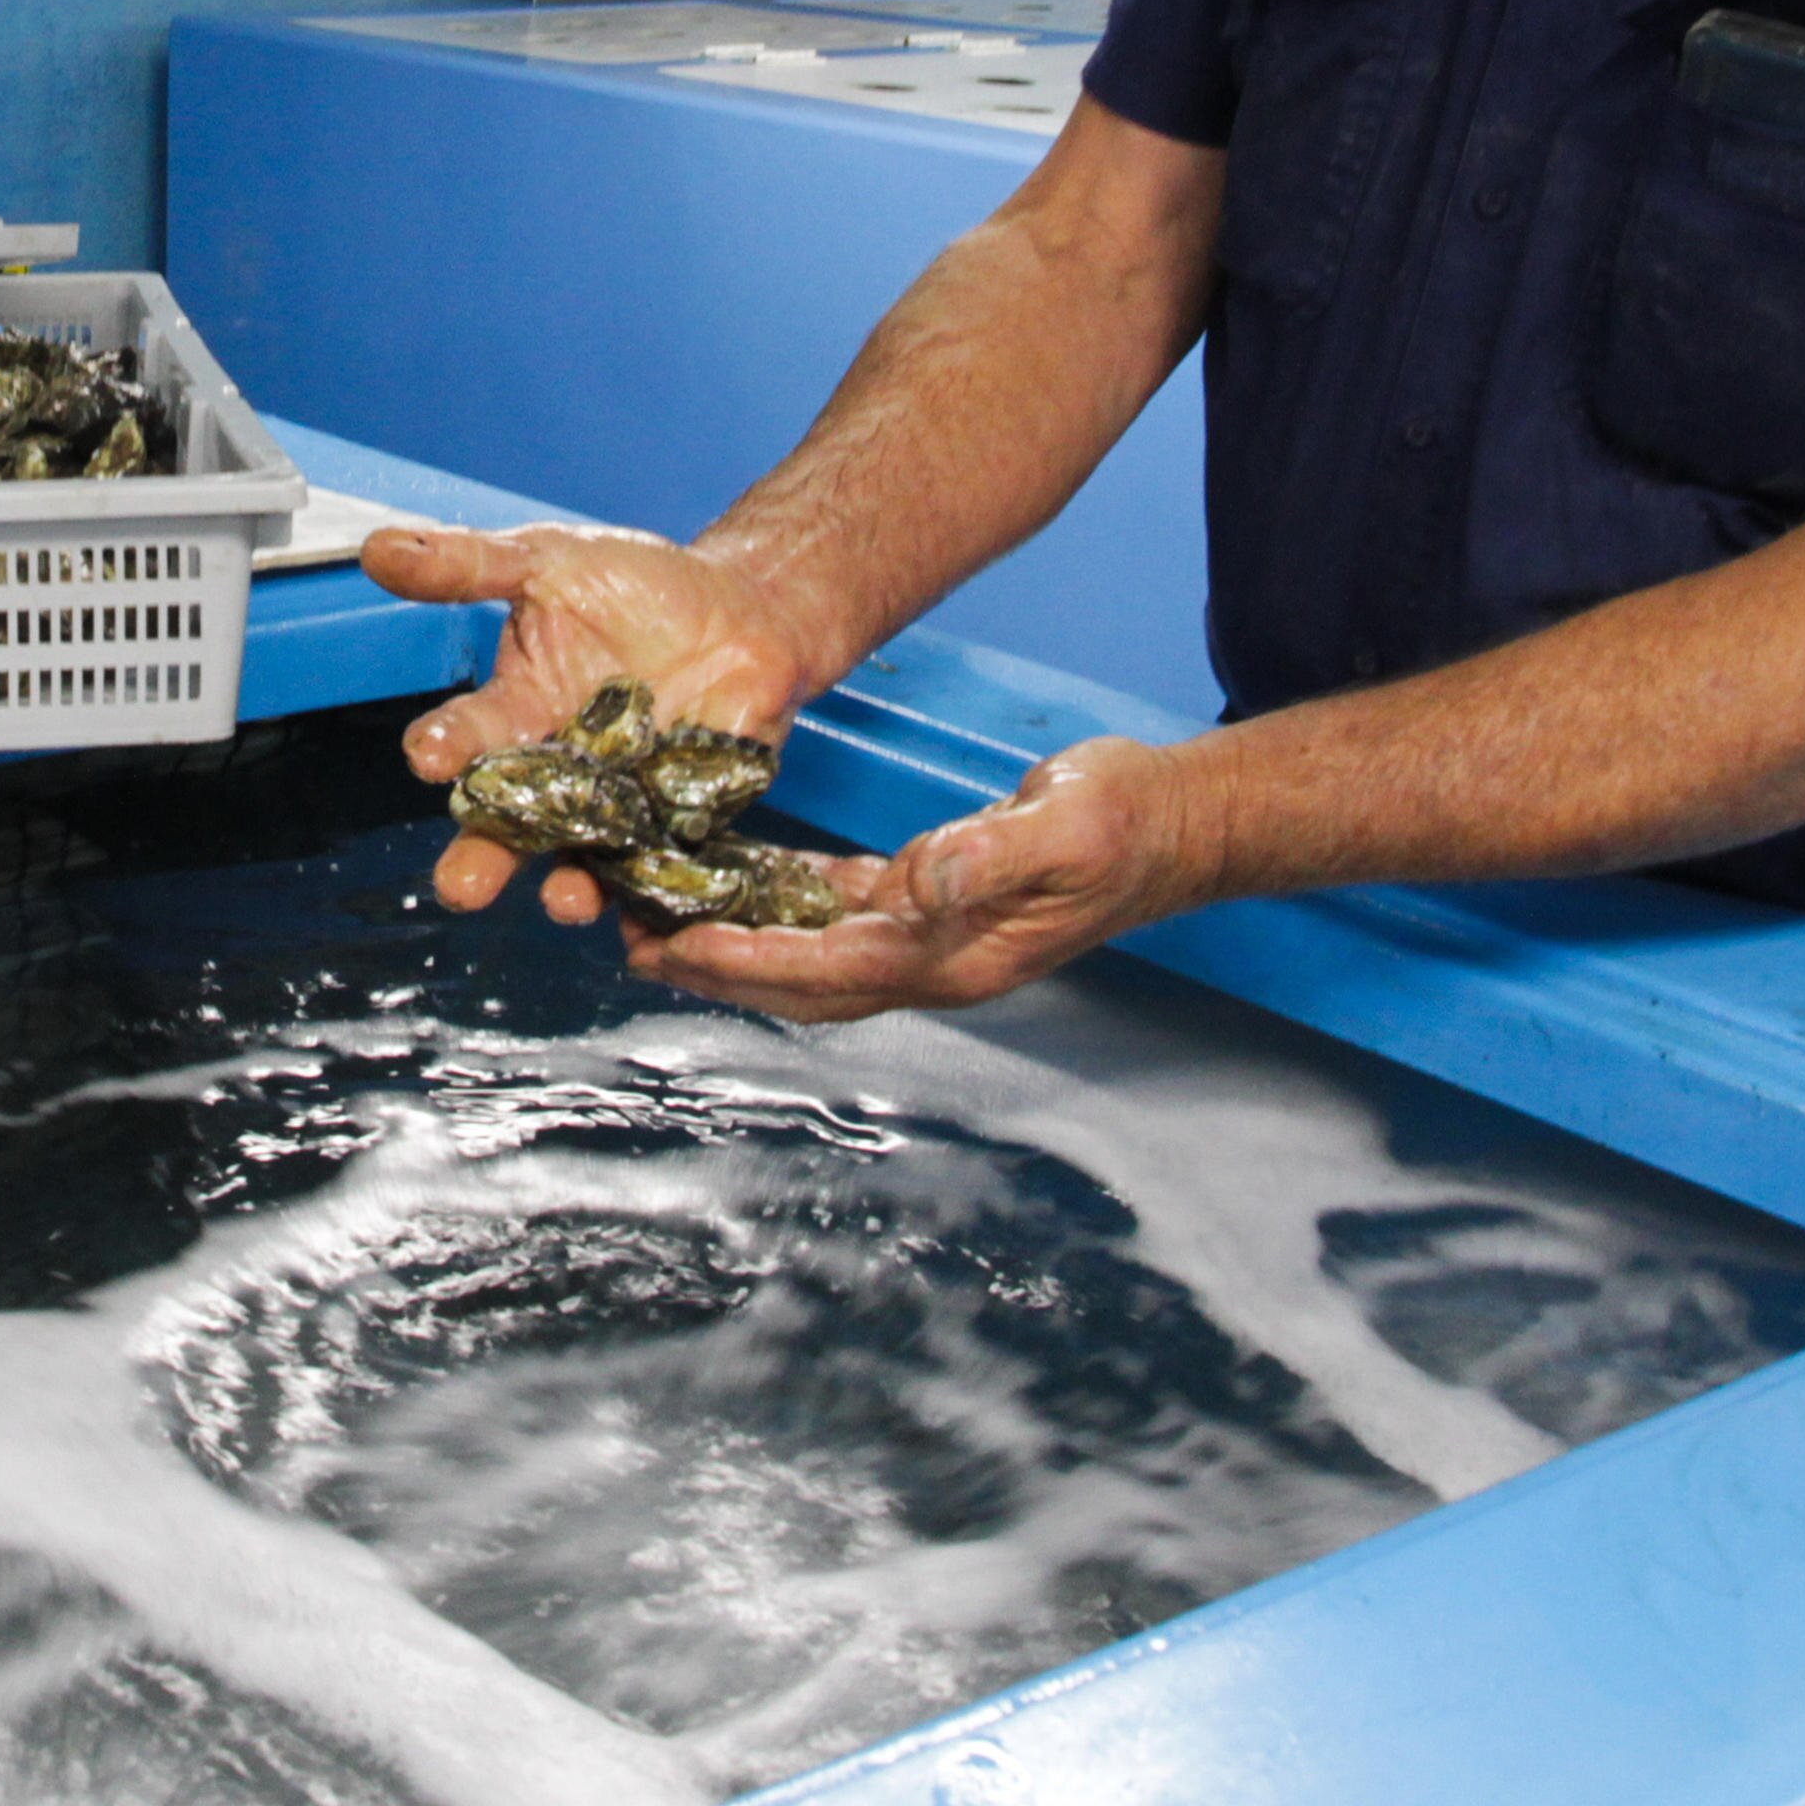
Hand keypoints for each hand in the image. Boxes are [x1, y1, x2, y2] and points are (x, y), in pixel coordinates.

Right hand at [361, 520, 838, 919]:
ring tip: (564, 899)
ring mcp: (619, 805)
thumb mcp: (551, 560)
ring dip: (570, 886)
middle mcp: (559, 771)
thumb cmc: (639, 587)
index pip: (467, 736)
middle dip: (483, 858)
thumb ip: (468, 564)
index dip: (444, 747)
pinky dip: (659, 893)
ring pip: (582, 860)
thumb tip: (376, 550)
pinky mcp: (683, 823)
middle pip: (508, 827)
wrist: (745, 608)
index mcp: (517, 711)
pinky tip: (653, 908)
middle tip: (461, 886)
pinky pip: (665, 866)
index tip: (429, 756)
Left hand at [629, 735, 1210, 1021]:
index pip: (828, 970)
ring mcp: (932, 939)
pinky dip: (780, 902)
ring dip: (733, 941)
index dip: (748, 959)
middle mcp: (933, 962)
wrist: (1173, 823)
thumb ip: (993, 855)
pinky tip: (737, 877)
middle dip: (715, 968)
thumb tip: (923, 883)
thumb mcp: (1066, 827)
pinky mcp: (931, 902)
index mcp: (956, 958)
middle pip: (799, 982)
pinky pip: (837, 913)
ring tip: (657, 918)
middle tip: (630, 942)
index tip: (675, 943)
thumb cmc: (1127, 824)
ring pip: (808, 952)